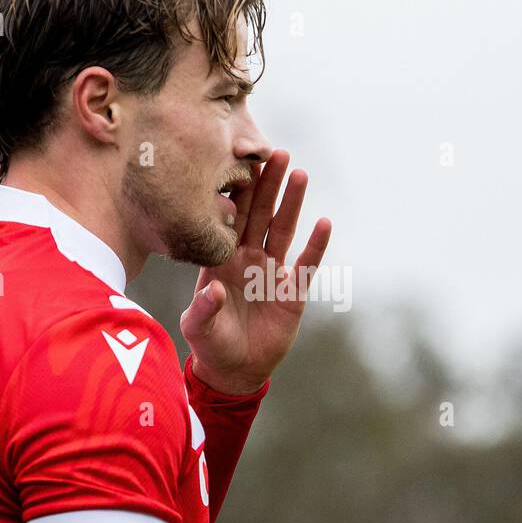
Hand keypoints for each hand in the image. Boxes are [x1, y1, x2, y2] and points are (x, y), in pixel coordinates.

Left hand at [180, 149, 331, 393]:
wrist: (234, 369)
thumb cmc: (210, 343)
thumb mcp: (197, 328)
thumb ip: (202, 308)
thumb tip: (212, 288)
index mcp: (221, 259)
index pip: (231, 218)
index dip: (238, 192)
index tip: (243, 162)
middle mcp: (248, 259)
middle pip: (260, 214)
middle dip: (268, 184)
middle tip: (277, 152)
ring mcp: (272, 272)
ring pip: (283, 230)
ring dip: (292, 203)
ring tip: (300, 173)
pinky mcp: (292, 292)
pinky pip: (306, 264)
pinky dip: (316, 245)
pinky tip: (324, 222)